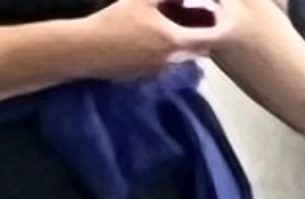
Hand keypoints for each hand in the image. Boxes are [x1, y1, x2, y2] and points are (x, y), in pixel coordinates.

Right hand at [77, 0, 231, 82]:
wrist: (86, 50)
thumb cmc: (115, 21)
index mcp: (174, 42)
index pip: (207, 39)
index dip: (216, 27)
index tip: (219, 15)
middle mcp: (169, 63)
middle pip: (196, 51)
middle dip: (201, 36)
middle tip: (203, 19)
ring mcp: (156, 73)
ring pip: (180, 59)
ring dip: (184, 45)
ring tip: (179, 27)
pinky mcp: (143, 78)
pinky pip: (164, 65)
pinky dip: (167, 53)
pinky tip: (156, 39)